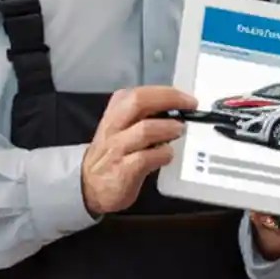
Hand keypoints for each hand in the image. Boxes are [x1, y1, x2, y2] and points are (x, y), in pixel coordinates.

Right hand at [81, 86, 196, 216]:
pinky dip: (162, 154)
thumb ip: (142, 117)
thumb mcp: (120, 128)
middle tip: (190, 106)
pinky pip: (146, 158)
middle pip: (139, 101)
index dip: (167, 93)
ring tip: (180, 130)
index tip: (186, 98)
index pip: (140, 93)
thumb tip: (175, 108)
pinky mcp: (123, 170)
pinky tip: (168, 155)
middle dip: (169, 100)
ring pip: (144, 129)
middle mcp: (114, 126)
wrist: (89, 186)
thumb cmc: (112, 154)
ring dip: (168, 127)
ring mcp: (117, 148)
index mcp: (115, 111)